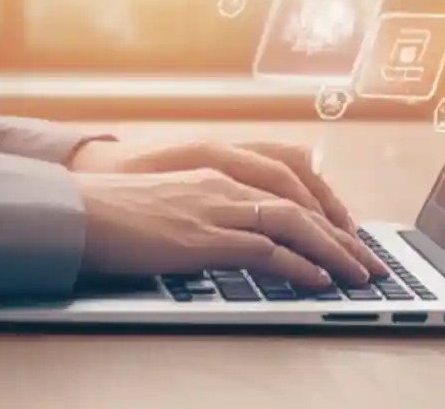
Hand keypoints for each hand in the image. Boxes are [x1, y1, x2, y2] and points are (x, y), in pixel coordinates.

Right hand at [74, 169, 384, 284]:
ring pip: (295, 223)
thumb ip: (208, 205)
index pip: (292, 178)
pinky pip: (266, 249)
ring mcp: (216, 207)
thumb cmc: (115, 209)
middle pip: (303, 200)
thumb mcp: (172, 195)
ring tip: (358, 274)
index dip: (327, 204)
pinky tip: (318, 279)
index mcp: (218, 166)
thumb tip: (236, 230)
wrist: (75, 210)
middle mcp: (224, 180)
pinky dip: (299, 265)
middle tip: (370, 260)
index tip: (348, 230)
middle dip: (343, 233)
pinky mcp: (203, 238)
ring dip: (334, 251)